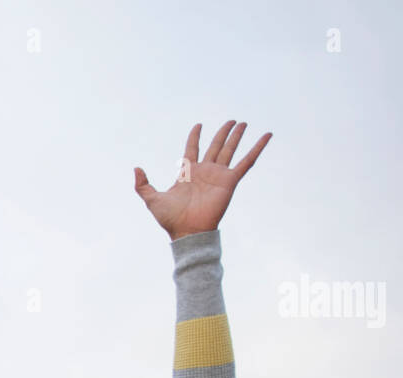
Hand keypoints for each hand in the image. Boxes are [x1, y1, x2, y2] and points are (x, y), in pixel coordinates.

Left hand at [135, 120, 271, 240]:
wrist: (187, 232)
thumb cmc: (170, 219)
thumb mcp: (151, 199)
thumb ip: (142, 184)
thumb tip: (136, 168)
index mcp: (188, 173)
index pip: (192, 149)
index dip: (194, 137)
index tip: (198, 125)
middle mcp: (205, 172)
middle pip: (215, 146)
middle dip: (223, 133)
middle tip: (232, 121)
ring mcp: (218, 175)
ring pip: (230, 150)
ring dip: (237, 136)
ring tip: (243, 123)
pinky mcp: (230, 181)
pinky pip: (247, 162)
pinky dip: (257, 148)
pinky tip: (266, 136)